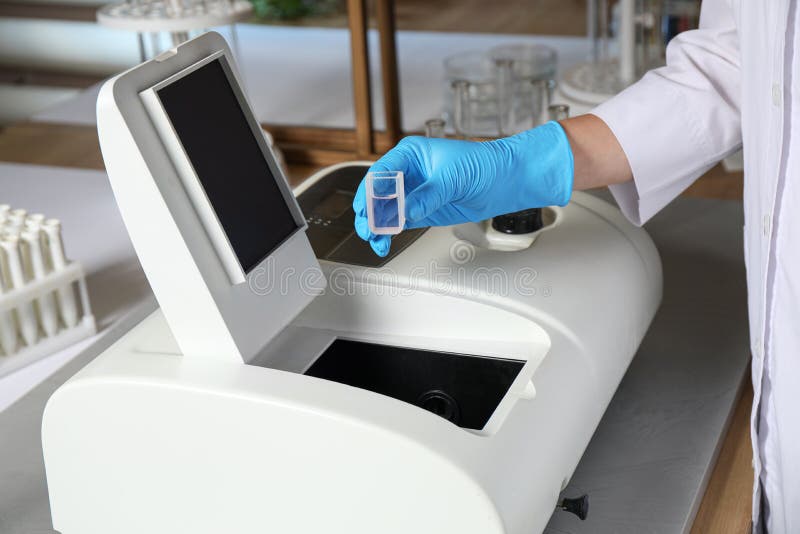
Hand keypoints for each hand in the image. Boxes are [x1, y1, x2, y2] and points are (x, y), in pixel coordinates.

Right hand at [352, 121, 573, 255]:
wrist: (506, 180)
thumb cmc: (484, 164)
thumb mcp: (452, 177)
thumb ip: (427, 195)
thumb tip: (406, 211)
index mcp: (410, 155)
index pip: (381, 173)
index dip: (372, 193)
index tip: (370, 210)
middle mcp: (408, 173)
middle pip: (377, 194)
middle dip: (370, 213)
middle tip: (368, 229)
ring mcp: (414, 193)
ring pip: (385, 212)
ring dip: (377, 227)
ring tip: (375, 240)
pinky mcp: (421, 211)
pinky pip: (399, 222)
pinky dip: (390, 233)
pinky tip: (384, 242)